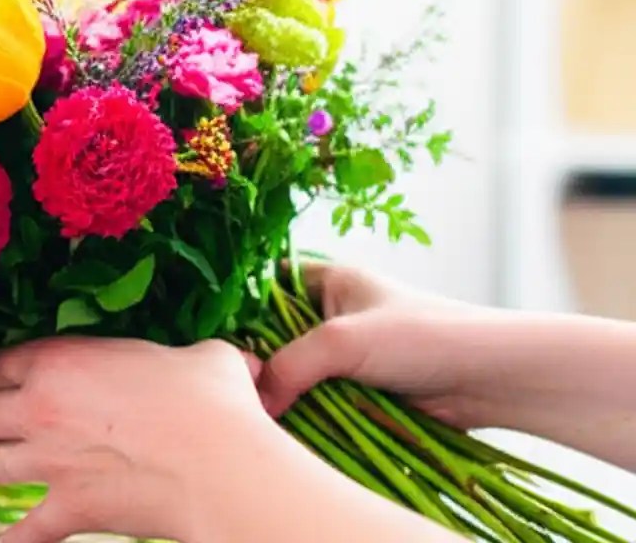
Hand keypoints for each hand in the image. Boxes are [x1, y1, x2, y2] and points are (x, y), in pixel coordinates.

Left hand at [0, 338, 272, 542]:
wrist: (223, 468)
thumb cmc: (213, 403)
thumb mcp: (201, 357)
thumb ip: (190, 357)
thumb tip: (229, 365)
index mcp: (60, 362)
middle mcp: (40, 410)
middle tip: (0, 419)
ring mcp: (49, 464)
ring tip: (8, 463)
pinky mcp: (69, 509)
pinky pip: (22, 534)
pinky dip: (12, 541)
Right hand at [258, 261, 498, 427]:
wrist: (489, 379)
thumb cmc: (423, 336)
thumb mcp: (343, 340)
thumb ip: (289, 366)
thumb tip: (257, 403)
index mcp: (326, 280)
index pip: (263, 287)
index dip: (238, 311)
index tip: (217, 343)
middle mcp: (330, 315)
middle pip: (272, 339)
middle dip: (260, 364)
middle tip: (239, 385)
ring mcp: (344, 356)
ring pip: (292, 377)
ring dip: (285, 395)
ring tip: (265, 411)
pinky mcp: (356, 392)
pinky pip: (315, 404)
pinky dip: (306, 416)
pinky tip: (291, 426)